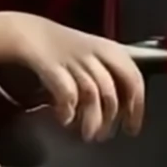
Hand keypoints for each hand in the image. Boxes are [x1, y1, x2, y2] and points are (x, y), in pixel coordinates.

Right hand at [10, 14, 145, 140]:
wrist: (30, 32)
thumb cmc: (65, 48)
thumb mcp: (96, 53)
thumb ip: (112, 77)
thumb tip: (128, 108)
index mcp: (110, 49)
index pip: (133, 79)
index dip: (135, 107)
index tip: (131, 127)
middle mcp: (94, 53)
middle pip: (111, 91)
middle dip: (110, 117)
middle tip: (105, 134)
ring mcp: (72, 59)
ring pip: (91, 94)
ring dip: (91, 119)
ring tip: (88, 134)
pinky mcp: (50, 66)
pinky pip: (66, 92)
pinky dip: (68, 109)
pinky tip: (66, 118)